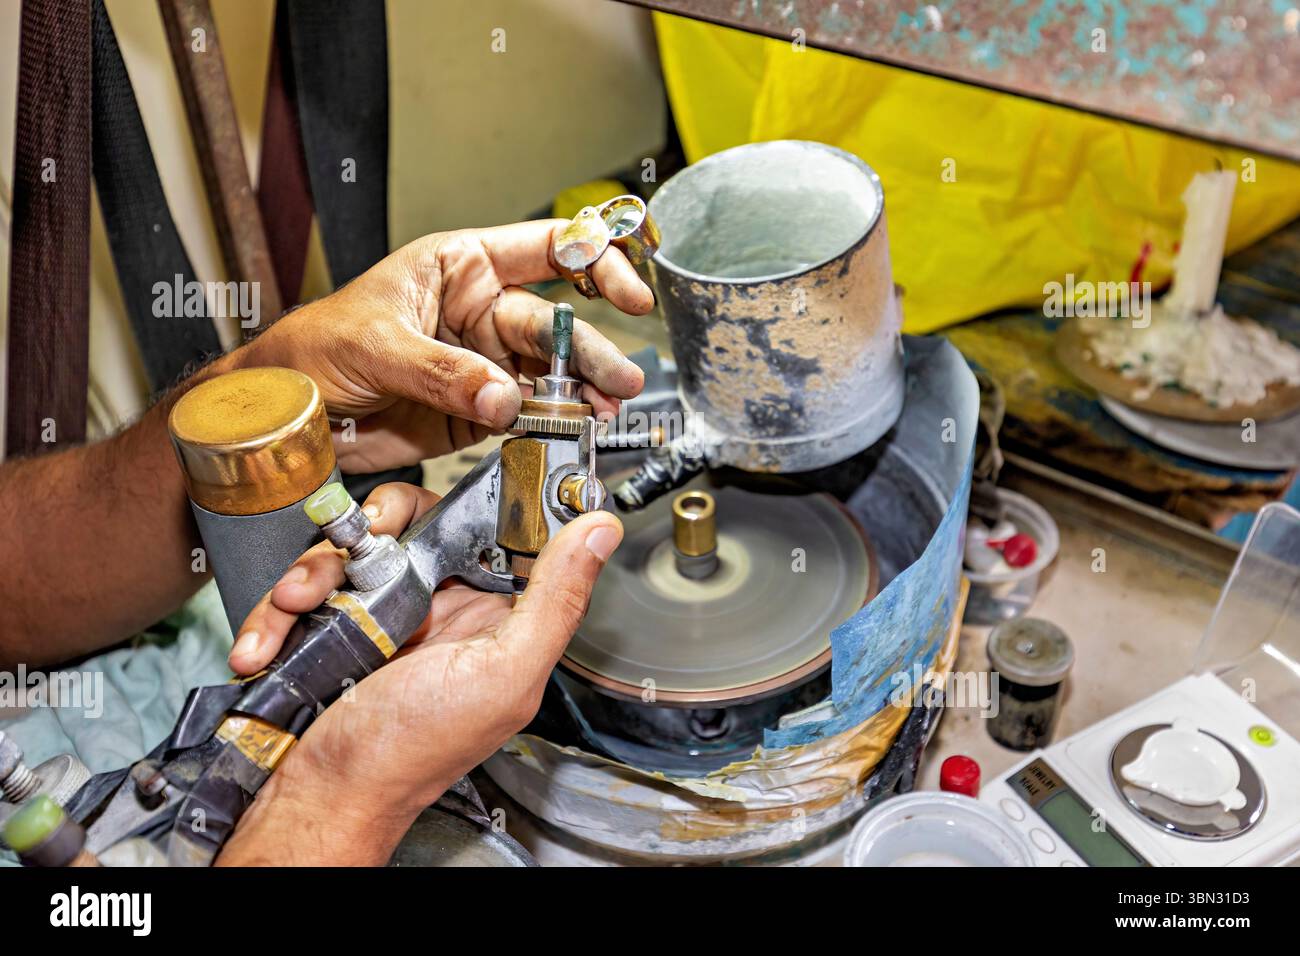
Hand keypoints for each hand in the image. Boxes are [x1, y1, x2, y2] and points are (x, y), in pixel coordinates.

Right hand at [216, 483, 622, 865]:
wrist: (321, 799)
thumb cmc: (411, 755)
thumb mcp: (502, 675)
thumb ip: (554, 601)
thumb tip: (599, 531)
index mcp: (497, 617)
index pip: (494, 527)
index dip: (466, 503)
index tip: (431, 503)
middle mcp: (445, 609)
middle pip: (414, 523)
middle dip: (371, 530)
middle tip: (354, 553)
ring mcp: (386, 615)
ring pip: (354, 547)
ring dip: (315, 570)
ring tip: (300, 604)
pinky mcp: (336, 626)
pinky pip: (310, 587)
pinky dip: (279, 609)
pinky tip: (269, 641)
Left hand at [242, 220, 652, 472]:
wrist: (287, 417)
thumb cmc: (311, 350)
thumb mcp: (372, 345)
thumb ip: (440, 371)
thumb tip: (501, 396)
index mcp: (459, 267)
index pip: (544, 249)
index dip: (594, 260)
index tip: (626, 289)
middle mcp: (480, 311)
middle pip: (554, 322)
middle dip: (590, 349)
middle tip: (618, 377)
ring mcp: (483, 364)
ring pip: (549, 371)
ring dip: (581, 391)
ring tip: (605, 408)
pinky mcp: (478, 412)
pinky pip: (528, 414)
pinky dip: (554, 424)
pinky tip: (573, 428)